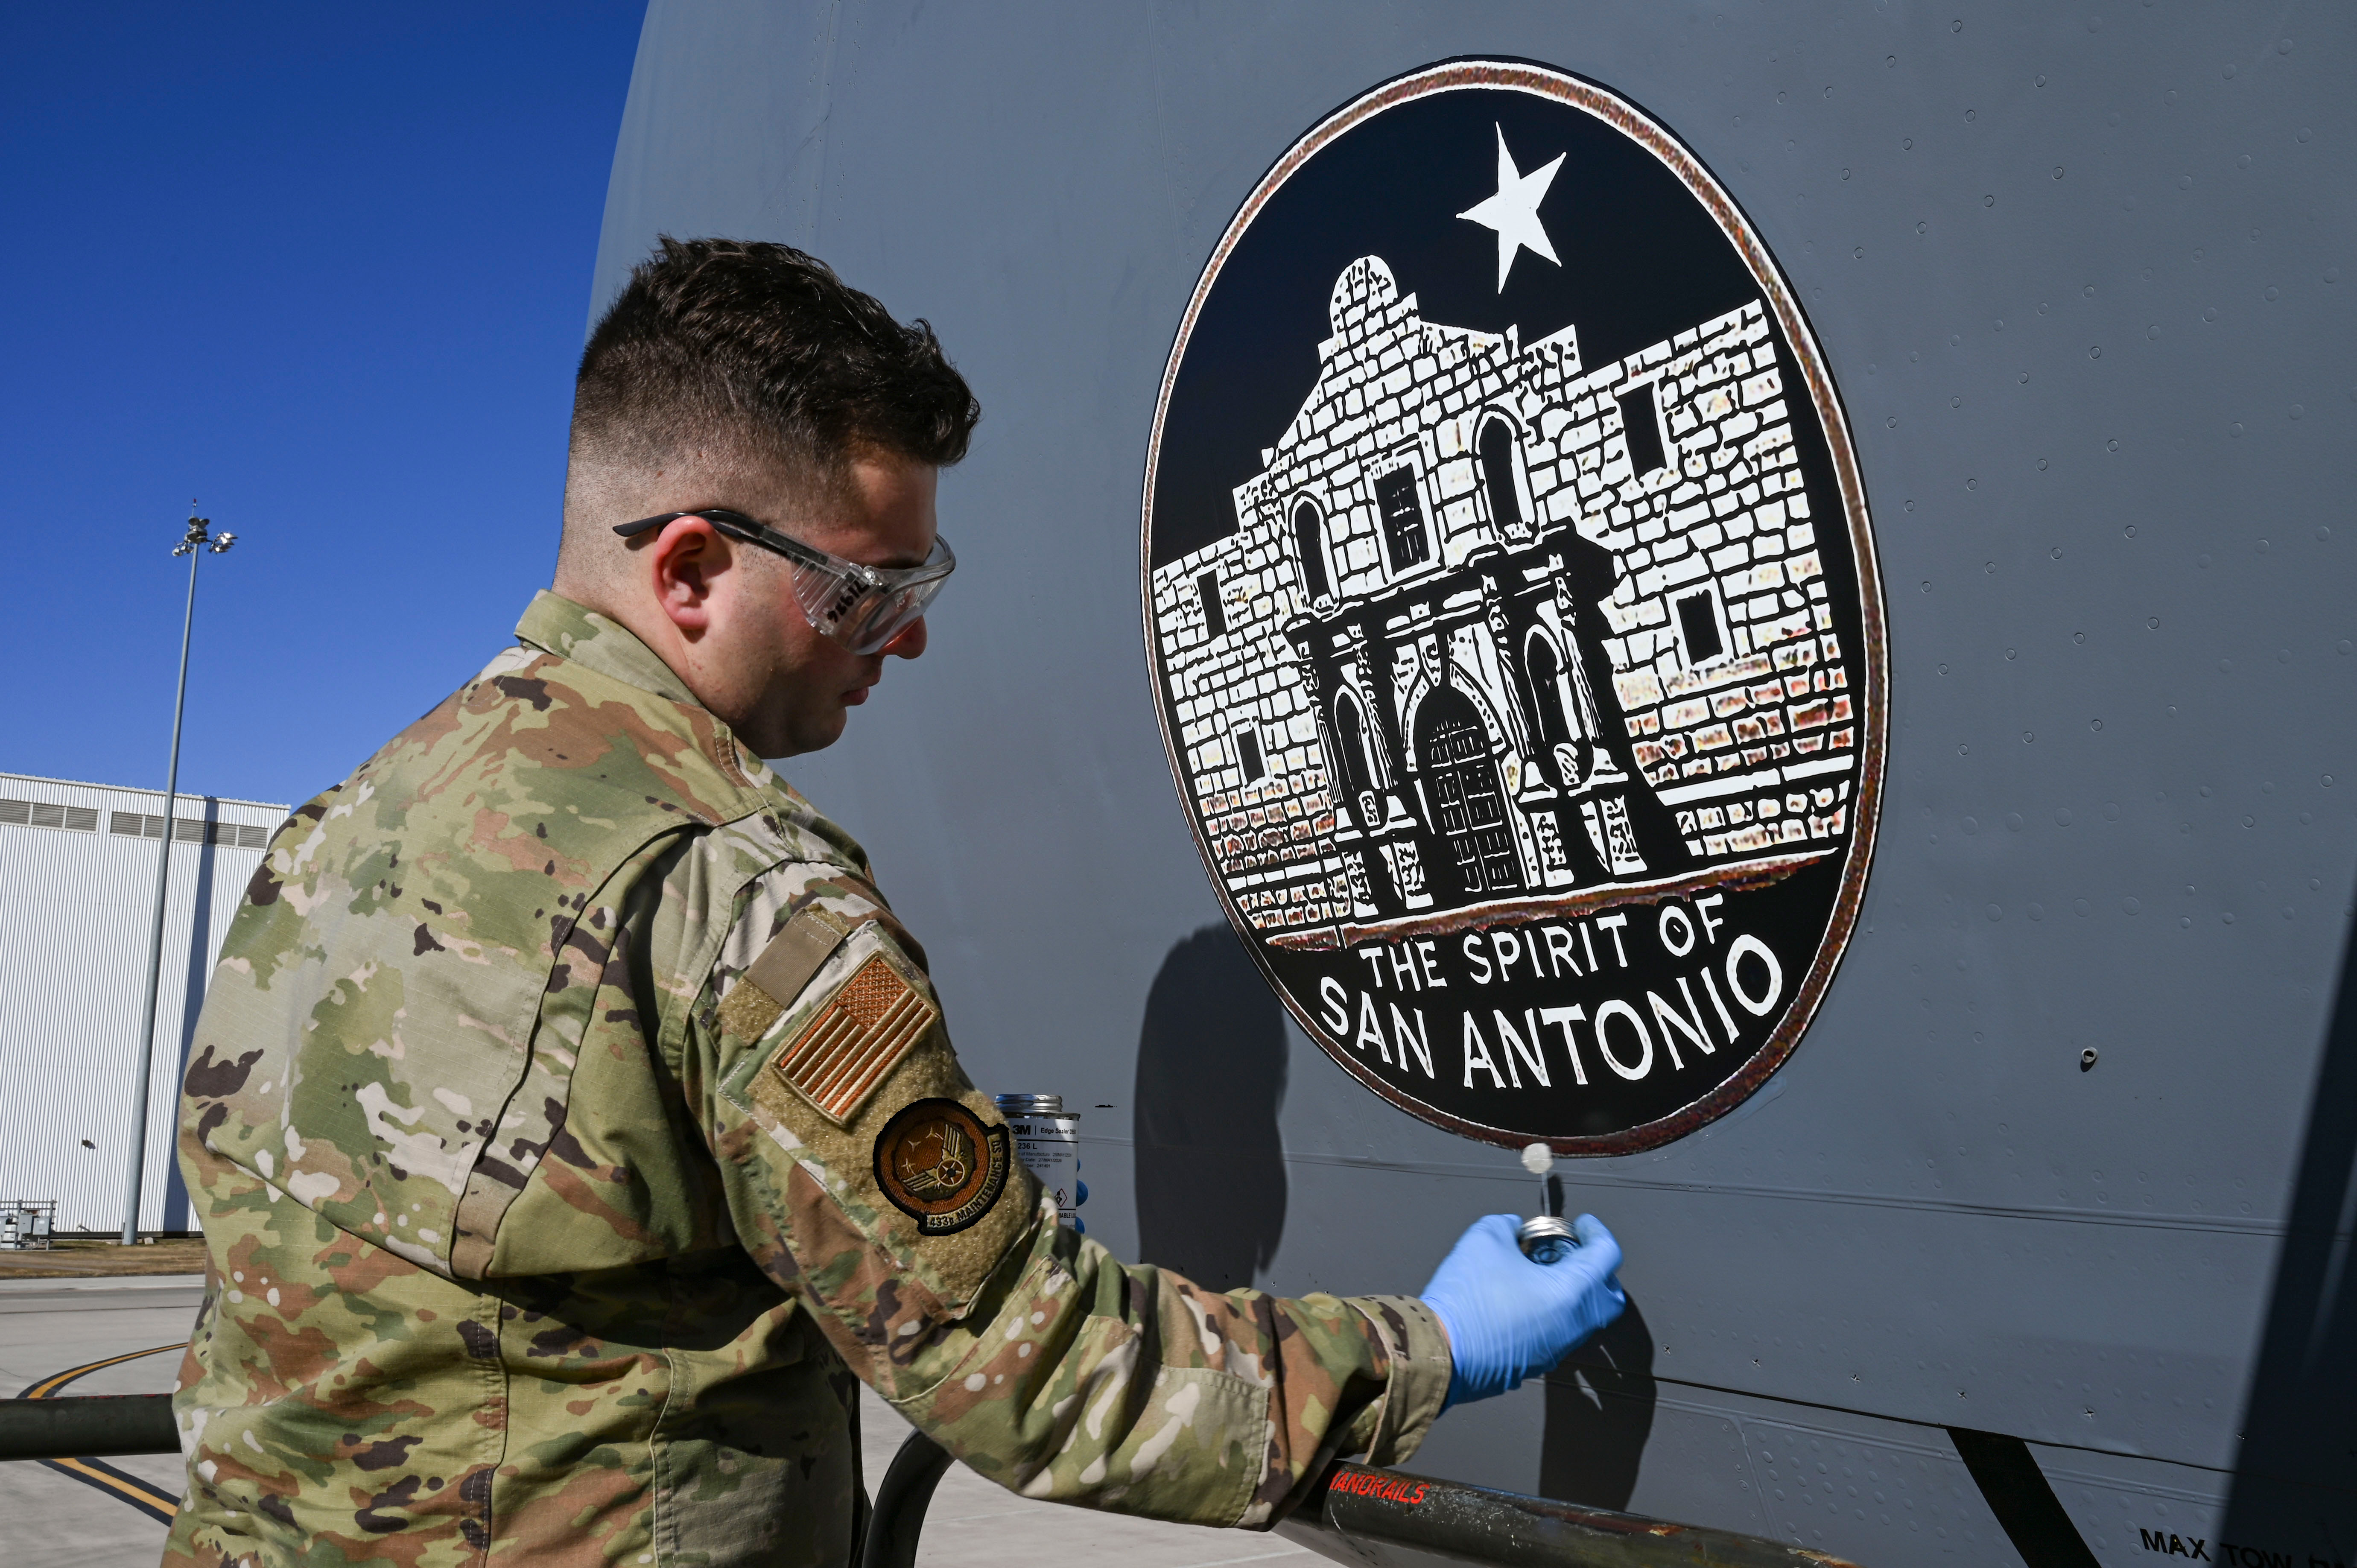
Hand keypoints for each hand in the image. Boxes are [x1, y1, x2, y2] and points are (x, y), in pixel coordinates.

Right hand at [1418, 1213, 1624, 1408]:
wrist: (1439, 1351)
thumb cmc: (1466, 1300)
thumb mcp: (1486, 1237)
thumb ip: (1508, 1225)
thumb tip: (1513, 1229)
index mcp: (1571, 1293)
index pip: (1607, 1256)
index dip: (1597, 1232)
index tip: (1583, 1224)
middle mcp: (1572, 1325)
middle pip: (1607, 1295)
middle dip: (1594, 1268)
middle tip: (1569, 1251)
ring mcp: (1556, 1348)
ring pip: (1582, 1316)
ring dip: (1569, 1290)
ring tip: (1538, 1270)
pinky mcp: (1536, 1361)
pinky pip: (1557, 1332)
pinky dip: (1551, 1310)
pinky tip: (1520, 1295)